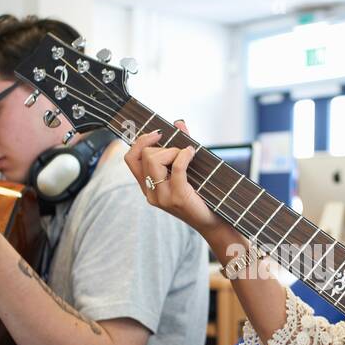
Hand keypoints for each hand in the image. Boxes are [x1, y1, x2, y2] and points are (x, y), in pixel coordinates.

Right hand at [123, 120, 223, 236]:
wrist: (215, 221)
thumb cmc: (201, 195)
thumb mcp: (187, 170)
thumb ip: (180, 146)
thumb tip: (178, 122)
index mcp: (147, 186)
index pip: (130, 159)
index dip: (140, 142)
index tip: (157, 134)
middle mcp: (150, 193)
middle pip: (145, 155)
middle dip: (165, 147)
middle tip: (182, 154)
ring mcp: (162, 197)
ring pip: (155, 159)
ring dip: (173, 151)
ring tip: (187, 158)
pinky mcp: (177, 197)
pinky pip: (176, 166)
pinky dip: (184, 155)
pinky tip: (192, 153)